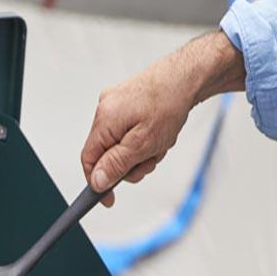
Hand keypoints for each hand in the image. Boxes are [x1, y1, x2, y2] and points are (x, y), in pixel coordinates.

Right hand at [80, 31, 243, 206]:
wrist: (188, 76)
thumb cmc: (169, 104)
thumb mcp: (143, 143)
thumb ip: (117, 164)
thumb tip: (96, 182)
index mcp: (104, 120)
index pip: (88, 159)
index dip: (97, 181)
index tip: (108, 199)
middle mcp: (104, 109)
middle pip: (106, 153)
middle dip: (130, 163)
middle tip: (150, 160)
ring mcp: (115, 104)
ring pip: (121, 144)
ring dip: (141, 151)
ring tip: (161, 141)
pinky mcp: (127, 102)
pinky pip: (129, 131)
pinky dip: (144, 137)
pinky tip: (160, 131)